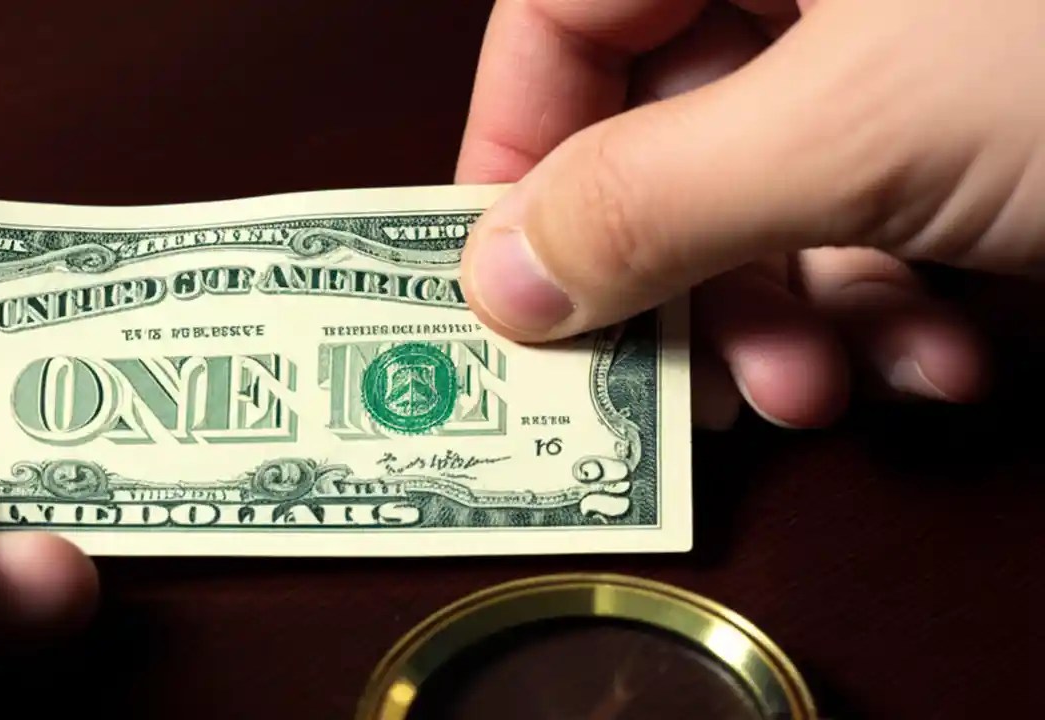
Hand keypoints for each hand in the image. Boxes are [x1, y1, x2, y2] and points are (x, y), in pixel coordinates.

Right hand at [456, 0, 1042, 428]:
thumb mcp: (860, 130)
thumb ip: (656, 199)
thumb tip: (505, 279)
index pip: (557, 16)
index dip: (513, 148)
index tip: (510, 284)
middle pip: (656, 127)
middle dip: (677, 278)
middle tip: (674, 379)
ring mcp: (885, 48)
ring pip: (763, 193)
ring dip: (787, 321)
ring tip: (818, 390)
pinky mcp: (958, 122)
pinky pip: (870, 215)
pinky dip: (888, 306)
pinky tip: (939, 357)